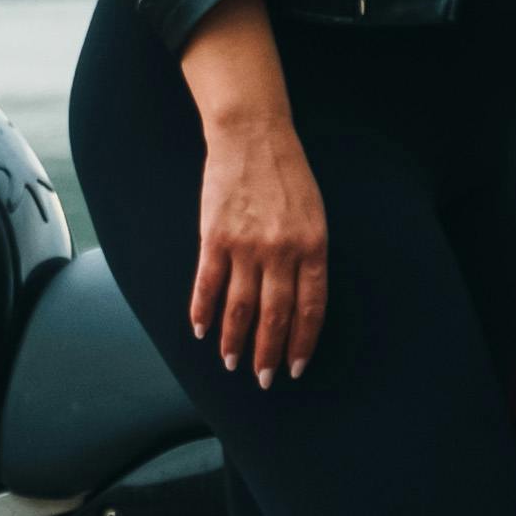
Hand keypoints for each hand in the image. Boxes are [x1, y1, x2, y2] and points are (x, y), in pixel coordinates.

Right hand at [177, 0, 327, 382]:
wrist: (252, 135)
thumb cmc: (287, 174)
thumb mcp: (314, 214)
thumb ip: (308, 255)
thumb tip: (297, 300)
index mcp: (313, 246)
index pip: (310, 308)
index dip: (302, 341)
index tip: (295, 366)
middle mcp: (282, 251)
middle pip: (275, 315)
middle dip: (269, 353)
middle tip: (264, 379)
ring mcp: (246, 246)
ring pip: (240, 307)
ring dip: (235, 340)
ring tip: (231, 363)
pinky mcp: (214, 237)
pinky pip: (207, 284)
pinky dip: (203, 311)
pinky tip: (201, 330)